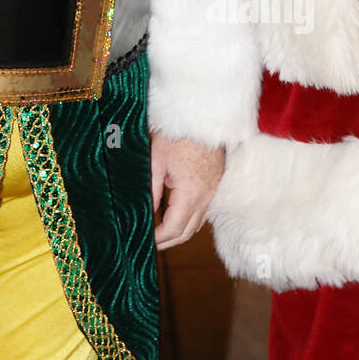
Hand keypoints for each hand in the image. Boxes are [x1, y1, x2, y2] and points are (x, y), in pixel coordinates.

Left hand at [151, 132, 224, 250]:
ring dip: (179, 230)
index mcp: (190, 194)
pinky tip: (173, 213)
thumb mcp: (156, 160)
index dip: (158, 239)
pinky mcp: (214, 184)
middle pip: (187, 232)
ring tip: (158, 230)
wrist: (202, 116)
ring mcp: (213, 192)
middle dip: (168, 241)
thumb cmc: (177, 134)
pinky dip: (188, 218)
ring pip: (197, 223)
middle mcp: (205, 197)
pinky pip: (202, 210)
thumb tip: (145, 211)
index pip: (173, 229)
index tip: (144, 240)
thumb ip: (151, 189)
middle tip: (150, 243)